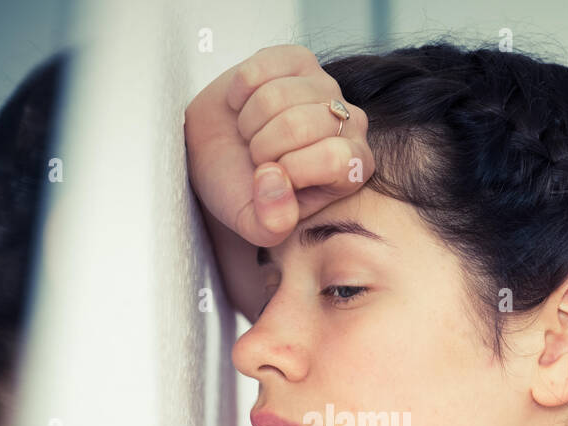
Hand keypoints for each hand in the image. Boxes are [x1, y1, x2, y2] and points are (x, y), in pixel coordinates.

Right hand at [184, 44, 373, 246]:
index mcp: (352, 169)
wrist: (214, 156)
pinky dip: (241, 90)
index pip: (334, 160)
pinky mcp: (299, 60)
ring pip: (278, 96)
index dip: (290, 170)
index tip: (271, 179)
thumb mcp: (253, 223)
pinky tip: (245, 105)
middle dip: (263, 145)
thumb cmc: (242, 190)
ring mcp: (326, 87)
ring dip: (250, 121)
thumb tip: (277, 183)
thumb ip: (271, 223)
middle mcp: (350, 124)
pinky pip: (262, 67)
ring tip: (252, 134)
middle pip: (302, 124)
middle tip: (257, 156)